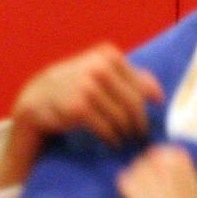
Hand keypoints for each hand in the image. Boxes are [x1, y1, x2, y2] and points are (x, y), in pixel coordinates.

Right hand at [0, 43, 162, 187]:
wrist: (37, 98)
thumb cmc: (76, 87)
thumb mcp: (101, 73)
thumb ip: (132, 78)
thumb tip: (159, 98)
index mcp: (108, 55)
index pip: (141, 86)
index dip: (148, 106)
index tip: (150, 118)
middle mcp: (98, 67)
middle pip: (134, 104)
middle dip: (140, 124)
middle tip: (140, 136)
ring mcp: (87, 87)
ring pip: (122, 118)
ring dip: (126, 133)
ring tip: (125, 139)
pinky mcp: (78, 108)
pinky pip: (107, 129)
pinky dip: (112, 139)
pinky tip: (112, 142)